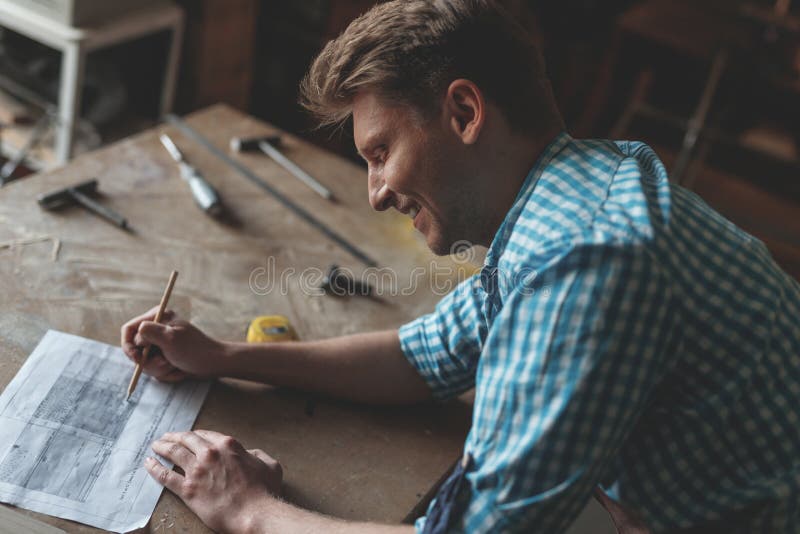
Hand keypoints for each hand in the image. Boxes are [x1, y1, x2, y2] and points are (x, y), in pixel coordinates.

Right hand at [120, 306, 226, 380]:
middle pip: (135, 349)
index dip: (129, 346)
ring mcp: (160, 344)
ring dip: (159, 369)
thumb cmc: (195, 350)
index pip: (129, 329)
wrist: (214, 364)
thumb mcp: (170, 338)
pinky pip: (154, 369)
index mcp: (158, 317)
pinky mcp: (165, 356)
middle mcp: (157, 329)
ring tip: (175, 366)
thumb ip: (149, 332)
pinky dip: (166, 374)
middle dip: (149, 362)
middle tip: (166, 363)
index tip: (137, 359)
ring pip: (144, 362)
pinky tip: (178, 371)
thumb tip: (136, 332)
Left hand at [145, 430, 281, 532]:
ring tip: (156, 445)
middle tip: (166, 436)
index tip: (189, 435)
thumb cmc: (264, 491)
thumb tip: (251, 453)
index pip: (206, 434)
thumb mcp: (270, 465)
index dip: (195, 434)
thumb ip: (258, 454)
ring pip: (174, 452)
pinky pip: (166, 476)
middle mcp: (210, 453)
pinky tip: (149, 464)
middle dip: (175, 436)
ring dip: (162, 446)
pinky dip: (155, 468)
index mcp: (228, 445)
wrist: (253, 512)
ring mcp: (197, 470)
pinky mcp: (188, 489)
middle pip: (187, 439)